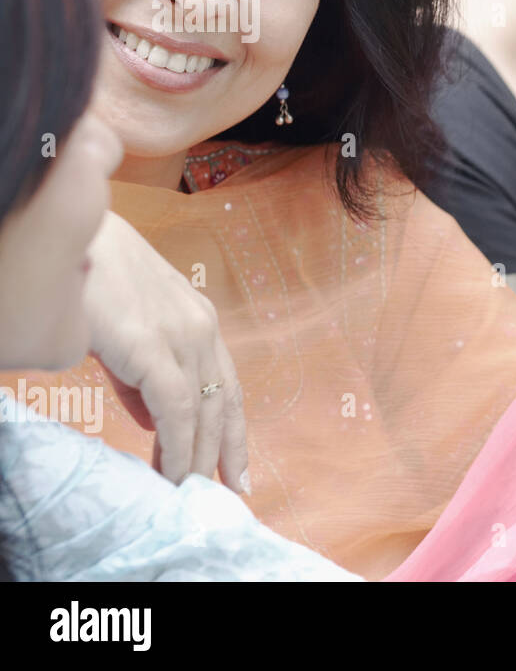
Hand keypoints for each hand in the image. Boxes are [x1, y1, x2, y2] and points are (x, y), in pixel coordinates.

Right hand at [83, 211, 248, 490]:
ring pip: (204, 411)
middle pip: (226, 402)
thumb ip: (142, 377)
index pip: (226, 385)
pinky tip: (173, 471)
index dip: (233, 430)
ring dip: (199, 457)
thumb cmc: (90, 277)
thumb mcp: (125, 331)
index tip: (237, 469)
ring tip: (192, 492)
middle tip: (227, 492)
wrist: (69, 232)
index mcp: (197, 319)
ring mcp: (182, 333)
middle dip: (226, 452)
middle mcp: (201, 326)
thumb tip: (158, 421)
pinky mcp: (153, 344)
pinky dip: (178, 445)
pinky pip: (177, 408)